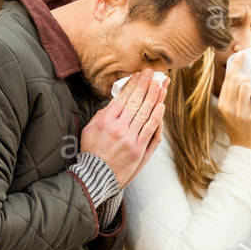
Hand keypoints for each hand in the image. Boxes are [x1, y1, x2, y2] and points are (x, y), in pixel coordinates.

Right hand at [81, 68, 166, 186]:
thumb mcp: (89, 130)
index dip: (133, 84)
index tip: (139, 74)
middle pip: (136, 102)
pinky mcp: (138, 149)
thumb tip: (114, 103)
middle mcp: (118, 128)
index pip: (122, 98)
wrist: (96, 176)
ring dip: (154, 97)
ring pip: (145, 113)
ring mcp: (130, 139)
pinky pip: (150, 130)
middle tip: (153, 73)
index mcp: (105, 121)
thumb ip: (101, 115)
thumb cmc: (91, 152)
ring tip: (161, 84)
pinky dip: (156, 117)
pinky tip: (161, 105)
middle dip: (145, 85)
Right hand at [217, 50, 250, 153]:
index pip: (228, 79)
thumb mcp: (233, 112)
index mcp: (223, 104)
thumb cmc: (243, 128)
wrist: (248, 149)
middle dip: (249, 77)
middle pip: (237, 80)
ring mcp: (240, 112)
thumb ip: (234, 95)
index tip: (243, 55)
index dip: (237, 65)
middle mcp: (228, 107)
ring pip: (248, 85)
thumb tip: (239, 76)